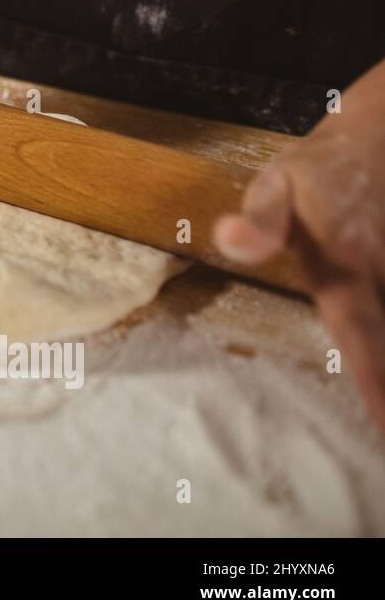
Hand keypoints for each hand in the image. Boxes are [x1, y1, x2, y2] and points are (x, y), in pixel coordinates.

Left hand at [214, 107, 384, 432]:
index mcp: (347, 266)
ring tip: (379, 412)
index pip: (361, 336)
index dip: (375, 385)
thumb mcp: (280, 181)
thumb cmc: (323, 169)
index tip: (383, 429)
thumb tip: (229, 240)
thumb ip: (261, 219)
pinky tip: (379, 369)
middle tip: (382, 430)